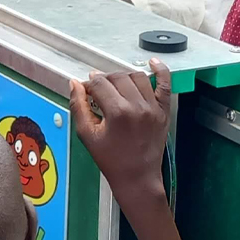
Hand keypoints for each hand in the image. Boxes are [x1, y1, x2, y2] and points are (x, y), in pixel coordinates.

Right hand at [69, 60, 172, 205]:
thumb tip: (74, 84)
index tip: (86, 92)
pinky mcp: (164, 111)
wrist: (137, 177)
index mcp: (117, 112)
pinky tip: (152, 62)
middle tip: (98, 91)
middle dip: (104, 80)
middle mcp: (137, 106)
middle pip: (117, 77)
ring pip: (137, 77)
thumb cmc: (110, 160)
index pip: (99, 84)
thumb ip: (78, 107)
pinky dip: (161, 71)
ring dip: (124, 77)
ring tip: (116, 86)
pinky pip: (165, 84)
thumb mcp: (87, 135)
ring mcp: (153, 107)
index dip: (89, 85)